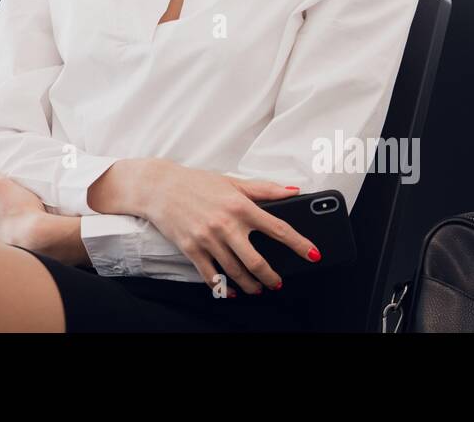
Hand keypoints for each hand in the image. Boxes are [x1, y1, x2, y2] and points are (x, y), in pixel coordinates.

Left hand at [0, 161, 51, 248]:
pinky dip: (19, 236)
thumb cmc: (20, 213)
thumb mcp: (2, 187)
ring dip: (3, 231)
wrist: (43, 237)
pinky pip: (18, 243)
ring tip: (11, 222)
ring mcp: (9, 246)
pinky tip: (27, 231)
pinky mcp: (25, 251)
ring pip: (1, 239)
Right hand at [141, 163, 316, 294]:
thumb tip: (293, 191)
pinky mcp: (191, 249)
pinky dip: (223, 287)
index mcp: (240, 206)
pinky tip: (230, 291)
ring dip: (250, 284)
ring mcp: (208, 239)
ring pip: (235, 271)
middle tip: (278, 282)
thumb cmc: (197, 183)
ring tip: (257, 288)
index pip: (278, 228)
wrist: (159, 187)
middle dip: (271, 276)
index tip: (313, 254)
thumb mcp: (232, 181)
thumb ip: (264, 189)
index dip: (300, 244)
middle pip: (257, 260)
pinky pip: (211, 276)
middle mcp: (226, 224)